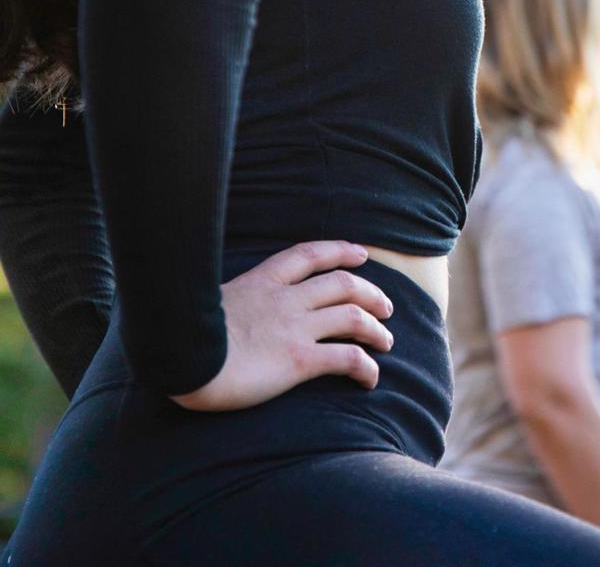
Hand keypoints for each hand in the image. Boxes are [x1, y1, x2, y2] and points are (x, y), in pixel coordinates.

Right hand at [169, 240, 393, 411]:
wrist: (183, 357)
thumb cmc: (185, 335)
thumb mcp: (211, 302)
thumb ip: (232, 301)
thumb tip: (228, 309)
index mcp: (263, 281)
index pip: (310, 255)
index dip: (340, 251)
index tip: (360, 255)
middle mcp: (286, 299)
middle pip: (343, 284)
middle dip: (371, 292)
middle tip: (386, 306)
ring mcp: (295, 327)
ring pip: (353, 317)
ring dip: (376, 329)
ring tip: (386, 341)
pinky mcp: (299, 360)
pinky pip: (346, 358)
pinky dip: (366, 366)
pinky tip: (371, 377)